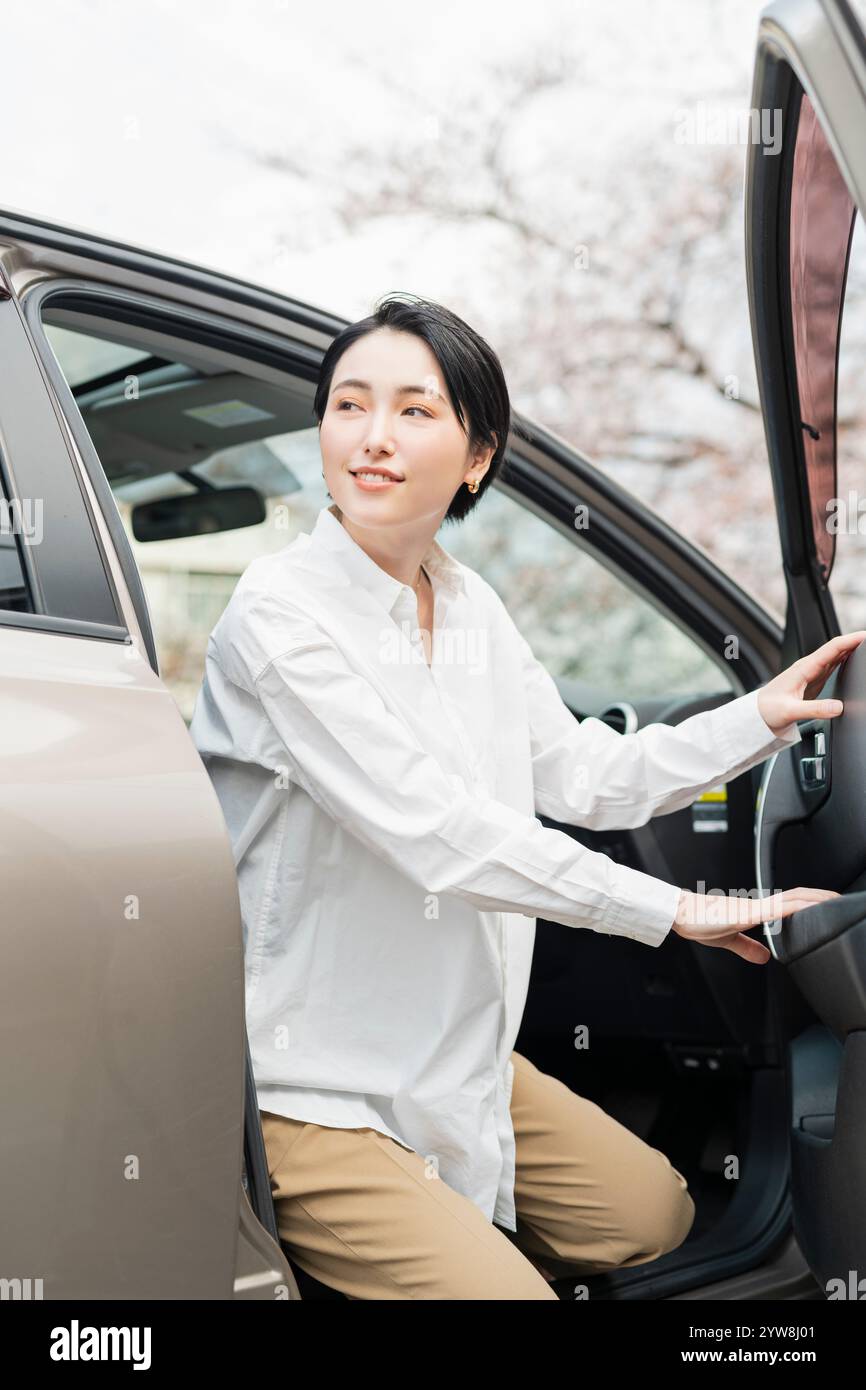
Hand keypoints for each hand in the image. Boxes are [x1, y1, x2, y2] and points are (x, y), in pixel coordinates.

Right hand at [672, 886, 840, 963]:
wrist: (681, 914)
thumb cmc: (698, 922)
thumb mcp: (727, 940)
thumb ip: (747, 947)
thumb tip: (764, 957)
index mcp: (754, 911)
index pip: (788, 903)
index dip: (809, 901)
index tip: (826, 904)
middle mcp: (757, 905)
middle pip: (796, 896)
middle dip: (819, 897)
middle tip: (839, 900)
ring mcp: (754, 908)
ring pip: (791, 899)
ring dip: (813, 899)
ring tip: (831, 901)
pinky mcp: (746, 913)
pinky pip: (775, 909)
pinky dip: (793, 908)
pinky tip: (805, 909)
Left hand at [757, 630, 865, 736]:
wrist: (756, 714)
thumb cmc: (767, 710)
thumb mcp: (790, 711)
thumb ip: (815, 709)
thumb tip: (838, 707)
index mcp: (803, 669)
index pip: (831, 649)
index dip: (850, 640)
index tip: (865, 636)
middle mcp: (808, 667)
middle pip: (836, 648)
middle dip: (854, 641)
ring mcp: (811, 673)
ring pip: (835, 656)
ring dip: (851, 649)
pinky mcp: (812, 681)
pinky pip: (832, 666)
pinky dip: (845, 660)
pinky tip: (853, 658)